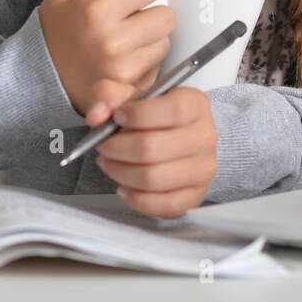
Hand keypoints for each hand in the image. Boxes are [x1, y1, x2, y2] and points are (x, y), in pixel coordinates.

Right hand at [40, 0, 176, 120]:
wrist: (36, 80)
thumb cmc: (54, 32)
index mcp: (96, 11)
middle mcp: (113, 43)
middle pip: (166, 15)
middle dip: (149, 12)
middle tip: (125, 18)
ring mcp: (124, 71)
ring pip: (164, 42)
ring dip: (149, 39)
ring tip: (120, 40)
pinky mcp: (132, 91)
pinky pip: (158, 67)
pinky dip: (144, 62)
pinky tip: (122, 61)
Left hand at [91, 86, 217, 217]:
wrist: (172, 136)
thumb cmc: (151, 116)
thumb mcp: (131, 96)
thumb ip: (109, 96)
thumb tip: (96, 115)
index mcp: (195, 104)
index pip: (174, 110)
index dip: (139, 115)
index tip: (117, 117)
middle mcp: (205, 136)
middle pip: (153, 147)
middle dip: (116, 148)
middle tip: (103, 144)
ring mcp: (203, 168)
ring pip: (153, 178)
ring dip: (120, 172)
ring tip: (109, 163)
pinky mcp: (195, 194)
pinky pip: (164, 204)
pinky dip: (136, 199)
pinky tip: (124, 187)